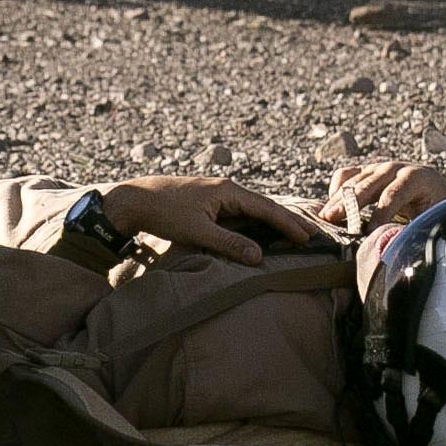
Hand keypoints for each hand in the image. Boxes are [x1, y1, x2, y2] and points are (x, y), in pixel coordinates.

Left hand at [97, 176, 322, 265]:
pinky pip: (240, 211)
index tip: (308, 237)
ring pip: (252, 208)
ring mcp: (218, 192)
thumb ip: (229, 244)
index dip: (288, 224)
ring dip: (272, 220)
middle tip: (311, 234)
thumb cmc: (165, 213)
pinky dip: (256, 220)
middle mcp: (227, 188)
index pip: (266, 208)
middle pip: (264, 206)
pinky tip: (261, 228)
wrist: (135, 200)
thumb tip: (259, 256)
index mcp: (228, 191)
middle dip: (287, 221)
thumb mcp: (198, 231)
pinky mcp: (209, 200)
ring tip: (292, 232)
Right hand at [319, 161, 445, 230]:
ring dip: (338, 199)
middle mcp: (395, 168)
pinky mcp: (367, 171)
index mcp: (415, 178)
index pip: (392, 195)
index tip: (367, 234)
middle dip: (350, 203)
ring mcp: (379, 167)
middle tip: (332, 220)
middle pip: (368, 184)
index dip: (379, 214)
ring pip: (354, 180)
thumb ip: (419, 227)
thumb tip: (402, 244)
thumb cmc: (434, 208)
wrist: (434, 189)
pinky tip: (330, 205)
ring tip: (324, 217)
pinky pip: (346, 174)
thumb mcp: (433, 217)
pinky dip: (337, 187)